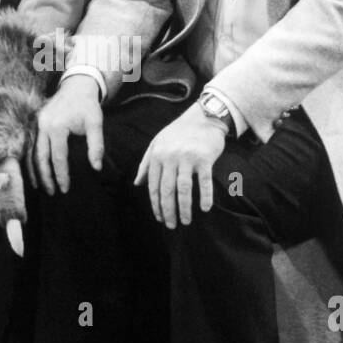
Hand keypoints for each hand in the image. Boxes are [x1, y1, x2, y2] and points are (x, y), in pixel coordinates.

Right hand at [33, 74, 104, 192]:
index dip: (61, 175)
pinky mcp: (35, 122)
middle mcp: (43, 125)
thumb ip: (96, 146)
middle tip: (52, 193)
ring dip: (36, 171)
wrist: (77, 85)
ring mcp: (37, 123)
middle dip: (46, 177)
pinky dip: (32, 159)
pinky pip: (31, 145)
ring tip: (42, 187)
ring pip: (32, 152)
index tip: (65, 189)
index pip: (58, 157)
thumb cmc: (88, 105)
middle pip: (40, 157)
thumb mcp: (96, 123)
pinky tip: (36, 171)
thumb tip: (96, 168)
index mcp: (57, 126)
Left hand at [134, 103, 227, 227]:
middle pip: (167, 190)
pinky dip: (205, 196)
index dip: (156, 204)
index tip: (160, 218)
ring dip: (184, 208)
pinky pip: (204, 181)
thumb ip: (146, 163)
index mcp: (157, 155)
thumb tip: (137, 184)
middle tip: (171, 225)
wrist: (203, 117)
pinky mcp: (204, 158)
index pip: (154, 186)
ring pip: (183, 188)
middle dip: (168, 211)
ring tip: (186, 221)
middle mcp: (170, 157)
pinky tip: (205, 208)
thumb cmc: (178, 132)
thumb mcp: (157, 143)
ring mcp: (188, 158)